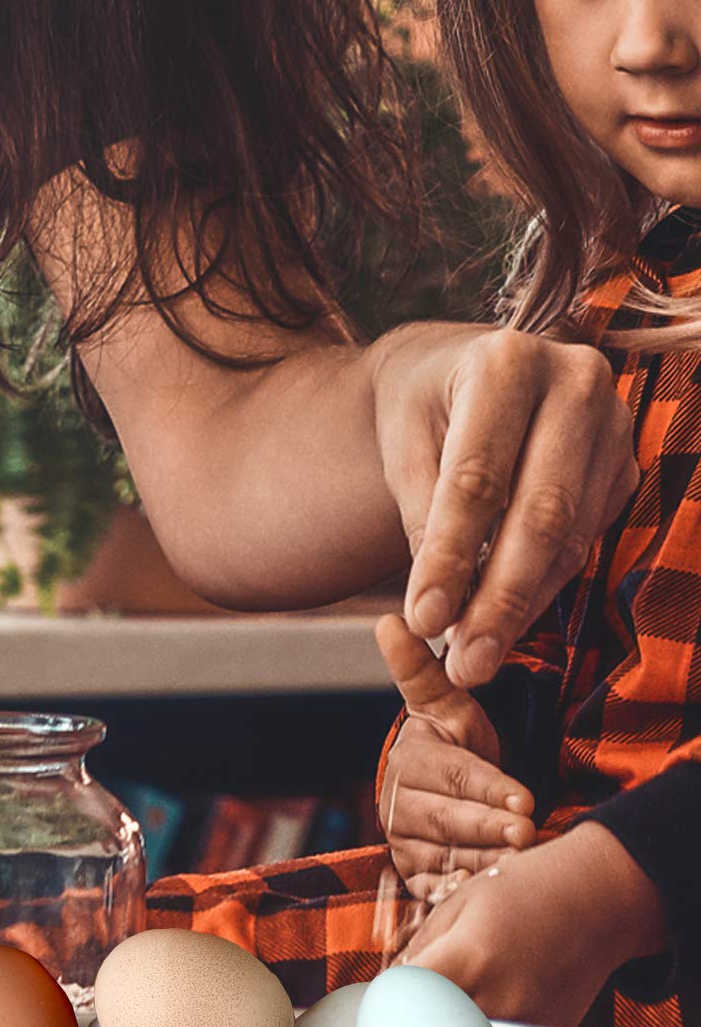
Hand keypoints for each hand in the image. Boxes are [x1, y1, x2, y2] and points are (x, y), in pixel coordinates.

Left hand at [369, 325, 633, 688]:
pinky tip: (510, 623)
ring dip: (524, 603)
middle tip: (466, 662)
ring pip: (571, 533)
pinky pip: (587, 537)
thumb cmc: (424, 404)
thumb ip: (422, 516)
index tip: (423, 620)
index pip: (477, 478)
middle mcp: (575, 383)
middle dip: (499, 597)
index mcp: (506, 364)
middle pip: (540, 511)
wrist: (463, 366)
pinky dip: (545, 587)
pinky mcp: (624, 463)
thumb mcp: (403, 443)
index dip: (450, 556)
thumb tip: (440, 610)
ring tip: (480, 655)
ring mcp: (612, 423)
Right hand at [376, 615, 534, 895]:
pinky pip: (432, 886)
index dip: (488, 787)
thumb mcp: (446, 703)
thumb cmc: (457, 741)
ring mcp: (404, 841)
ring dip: (482, 861)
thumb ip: (419, 667)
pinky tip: (476, 889)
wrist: (450, 788)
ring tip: (516, 863)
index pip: (452, 776)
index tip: (524, 798)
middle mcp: (398, 803)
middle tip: (525, 833)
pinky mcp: (413, 873)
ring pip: (444, 854)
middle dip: (487, 827)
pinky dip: (453, 891)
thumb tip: (388, 620)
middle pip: (446, 819)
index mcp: (409, 760)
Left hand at [398, 822, 668, 1025]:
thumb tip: (396, 985)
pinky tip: (486, 1010)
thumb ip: (421, 947)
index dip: (393, 999)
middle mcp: (500, 998)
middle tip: (417, 1007)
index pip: (410, 998)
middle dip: (419, 1022)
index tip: (389, 995)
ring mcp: (528, 1023)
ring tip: (453, 1008)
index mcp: (469, 957)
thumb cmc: (524, 890)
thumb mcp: (458, 902)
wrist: (596, 901)